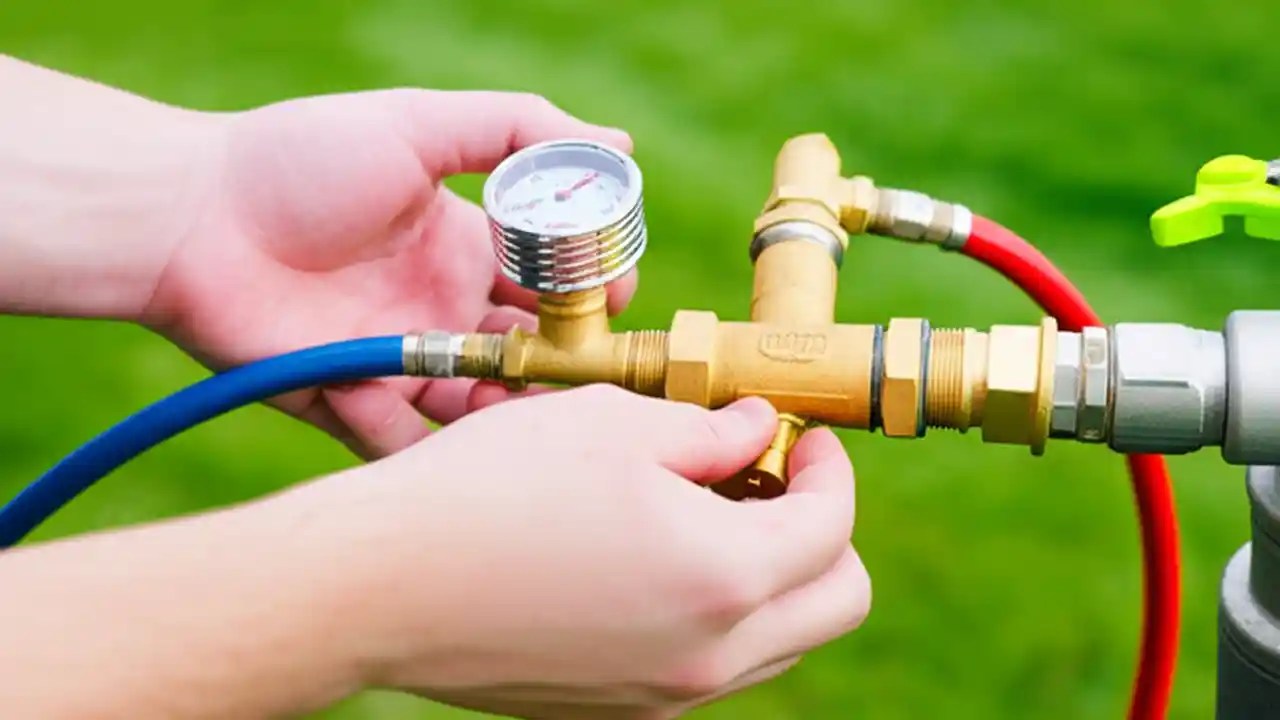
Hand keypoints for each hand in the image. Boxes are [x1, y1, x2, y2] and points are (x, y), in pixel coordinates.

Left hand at [145, 90, 635, 457]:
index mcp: (465, 248)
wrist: (189, 215)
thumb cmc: (299, 161)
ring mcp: (400, 359)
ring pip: (478, 407)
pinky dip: (417, 440)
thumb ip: (518, 129)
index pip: (552, 285)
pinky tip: (411, 412)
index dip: (591, 298)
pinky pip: (403, 440)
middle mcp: (442, 307)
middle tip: (579, 370)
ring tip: (514, 406)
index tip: (613, 302)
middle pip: (528, 355)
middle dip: (563, 368)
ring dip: (505, 414)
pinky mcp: (351, 402)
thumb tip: (621, 147)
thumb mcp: (416, 124)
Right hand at [317, 385, 869, 718]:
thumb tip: (757, 430)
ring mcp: (665, 695)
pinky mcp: (620, 711)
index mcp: (724, 576)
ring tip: (710, 513)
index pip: (833, 526)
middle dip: (824, 534)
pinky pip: (710, 666)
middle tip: (771, 480)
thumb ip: (711, 431)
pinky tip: (657, 559)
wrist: (382, 583)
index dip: (830, 469)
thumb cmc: (493, 489)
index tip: (801, 438)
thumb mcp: (615, 425)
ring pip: (778, 641)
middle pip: (835, 603)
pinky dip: (716, 614)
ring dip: (773, 576)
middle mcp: (709, 655)